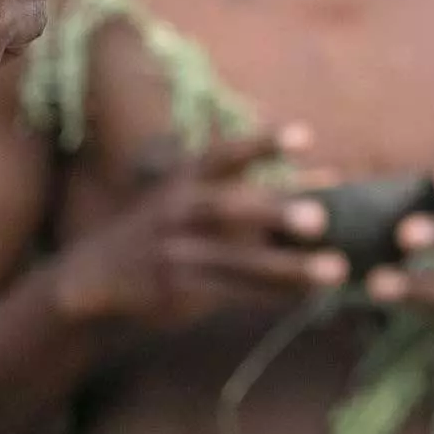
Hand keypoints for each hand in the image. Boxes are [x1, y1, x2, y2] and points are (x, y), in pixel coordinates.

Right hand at [48, 126, 347, 330]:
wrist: (97, 274)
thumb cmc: (167, 226)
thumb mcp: (197, 193)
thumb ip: (263, 185)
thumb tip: (330, 177)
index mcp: (184, 179)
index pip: (223, 155)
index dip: (262, 144)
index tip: (305, 136)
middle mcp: (176, 210)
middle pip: (225, 207)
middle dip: (272, 210)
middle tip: (320, 219)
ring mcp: (174, 253)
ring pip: (236, 261)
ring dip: (288, 267)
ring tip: (336, 270)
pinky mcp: (175, 290)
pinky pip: (231, 293)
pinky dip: (272, 295)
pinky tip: (310, 297)